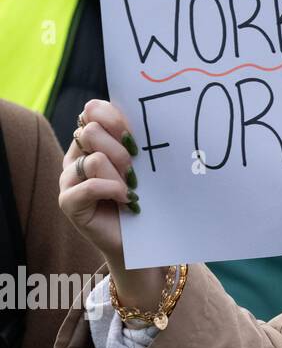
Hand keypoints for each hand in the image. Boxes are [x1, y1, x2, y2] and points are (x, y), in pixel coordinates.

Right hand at [58, 99, 167, 308]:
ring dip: (120, 174)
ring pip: (94, 159)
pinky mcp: (68, 202)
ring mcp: (69, 179)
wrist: (143, 236)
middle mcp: (76, 156)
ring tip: (133, 188)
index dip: (113, 116)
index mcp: (93, 140)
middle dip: (121, 149)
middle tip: (136, 168)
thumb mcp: (144, 162)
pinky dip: (112, 190)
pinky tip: (127, 199)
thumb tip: (143, 113)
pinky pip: (88, 186)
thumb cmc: (147, 194)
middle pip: (91, 131)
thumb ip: (135, 138)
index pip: (92, 111)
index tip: (134, 132)